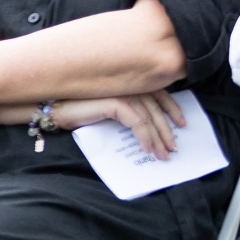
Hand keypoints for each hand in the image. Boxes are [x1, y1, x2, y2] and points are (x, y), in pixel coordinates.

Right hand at [52, 91, 186, 159]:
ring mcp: (124, 93)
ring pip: (150, 119)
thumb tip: (149, 127)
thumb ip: (128, 110)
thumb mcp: (110, 108)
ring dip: (158, 139)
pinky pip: (138, 124)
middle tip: (173, 148)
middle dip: (167, 131)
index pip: (159, 95)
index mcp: (130, 84)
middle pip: (157, 110)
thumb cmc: (80, 109)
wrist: (57, 109)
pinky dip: (145, 138)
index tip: (182, 124)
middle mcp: (130, 86)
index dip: (173, 109)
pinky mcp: (117, 103)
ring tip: (162, 154)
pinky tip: (148, 149)